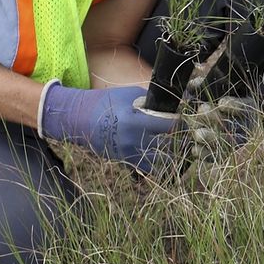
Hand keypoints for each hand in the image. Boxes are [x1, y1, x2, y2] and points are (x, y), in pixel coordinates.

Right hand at [38, 80, 177, 172]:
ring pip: (159, 163)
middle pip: (167, 147)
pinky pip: (147, 168)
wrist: (79, 119)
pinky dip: (157, 164)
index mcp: (135, 122)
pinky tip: (162, 155)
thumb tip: (169, 108)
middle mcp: (133, 141)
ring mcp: (128, 154)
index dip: (179, 122)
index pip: (169, 126)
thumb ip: (151, 103)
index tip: (182, 118)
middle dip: (179, 141)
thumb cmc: (106, 102)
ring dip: (170, 155)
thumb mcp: (130, 94)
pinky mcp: (124, 162)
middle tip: (184, 134)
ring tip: (175, 146)